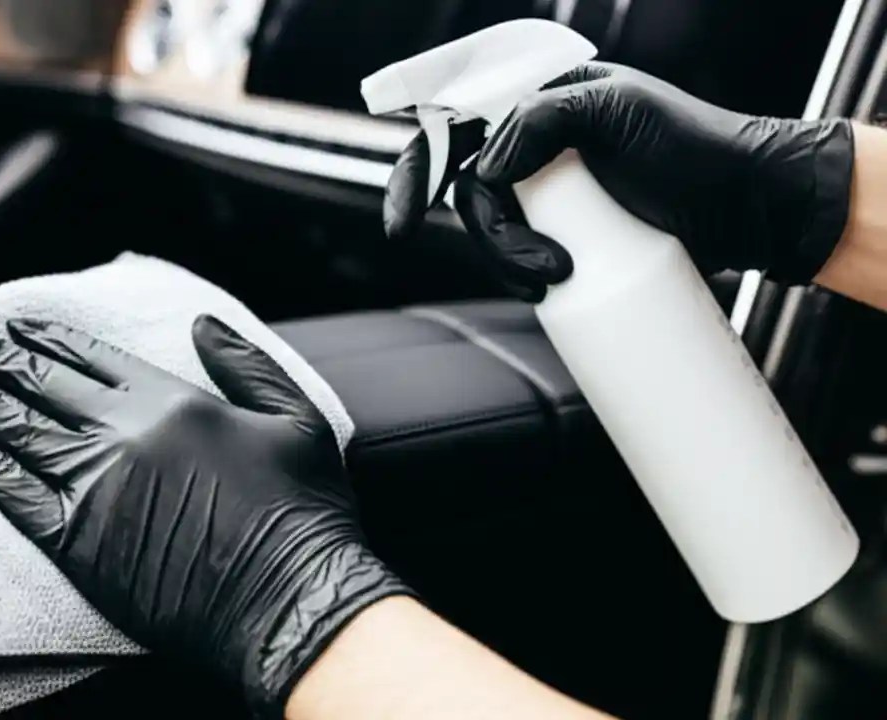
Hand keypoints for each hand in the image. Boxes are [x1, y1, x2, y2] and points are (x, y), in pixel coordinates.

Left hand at [0, 316, 410, 716]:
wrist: (288, 597)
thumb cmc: (301, 510)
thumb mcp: (293, 414)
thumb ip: (243, 360)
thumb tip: (201, 322)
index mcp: (171, 400)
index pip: (88, 357)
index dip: (44, 339)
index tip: (12, 327)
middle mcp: (122, 435)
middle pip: (39, 386)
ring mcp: (92, 488)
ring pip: (14, 431)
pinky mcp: (77, 542)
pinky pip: (11, 493)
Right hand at [386, 62, 854, 299]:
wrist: (754, 208)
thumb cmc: (697, 149)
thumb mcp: (620, 111)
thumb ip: (543, 118)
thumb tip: (486, 165)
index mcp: (544, 102)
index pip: (460, 128)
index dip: (420, 170)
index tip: (402, 222)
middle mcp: (541, 145)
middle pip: (472, 193)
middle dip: (492, 238)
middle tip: (539, 269)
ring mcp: (556, 193)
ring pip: (495, 231)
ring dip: (511, 264)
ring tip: (562, 280)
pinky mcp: (573, 235)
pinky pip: (524, 256)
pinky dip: (524, 276)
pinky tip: (552, 291)